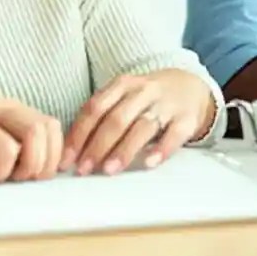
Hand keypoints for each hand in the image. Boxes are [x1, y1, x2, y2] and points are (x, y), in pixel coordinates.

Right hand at [0, 96, 62, 186]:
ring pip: (8, 153)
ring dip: (0, 176)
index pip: (50, 125)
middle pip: (35, 133)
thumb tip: (51, 169)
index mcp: (6, 107)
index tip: (39, 175)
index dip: (52, 155)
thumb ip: (19, 143)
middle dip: (33, 166)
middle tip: (16, 180)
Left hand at [61, 69, 216, 175]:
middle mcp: (144, 91)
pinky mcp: (186, 118)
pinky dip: (161, 149)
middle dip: (97, 146)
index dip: (79, 135)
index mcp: (122, 85)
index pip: (95, 108)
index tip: (66, 160)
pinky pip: (174, 134)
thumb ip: (101, 118)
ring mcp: (166, 104)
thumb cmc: (146, 100)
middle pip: (117, 118)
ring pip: (142, 126)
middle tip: (84, 169)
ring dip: (124, 150)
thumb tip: (71, 152)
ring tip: (109, 170)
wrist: (190, 87)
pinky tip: (149, 164)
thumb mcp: (123, 98)